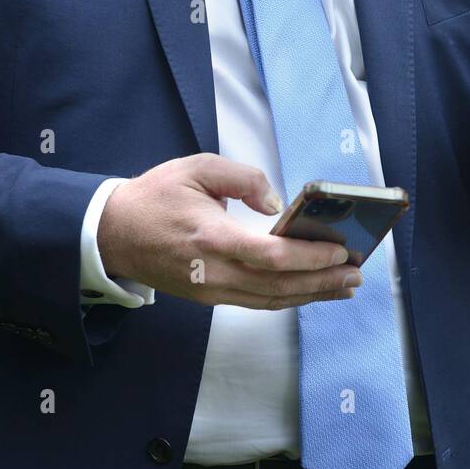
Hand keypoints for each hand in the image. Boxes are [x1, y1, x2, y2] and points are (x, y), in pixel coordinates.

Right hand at [97, 153, 361, 308]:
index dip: (309, 257)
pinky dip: (287, 298)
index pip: (269, 255)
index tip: (340, 251)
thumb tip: (277, 203)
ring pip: (270, 300)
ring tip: (345, 286)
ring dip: (311, 295)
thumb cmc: (155, 196)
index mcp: (211, 237)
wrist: (112, 233)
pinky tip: (309, 290)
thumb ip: (242, 179)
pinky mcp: (208, 297)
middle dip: (322, 281)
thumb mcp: (197, 167)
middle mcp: (214, 271)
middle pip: (278, 286)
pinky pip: (256, 301)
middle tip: (357, 274)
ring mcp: (211, 290)